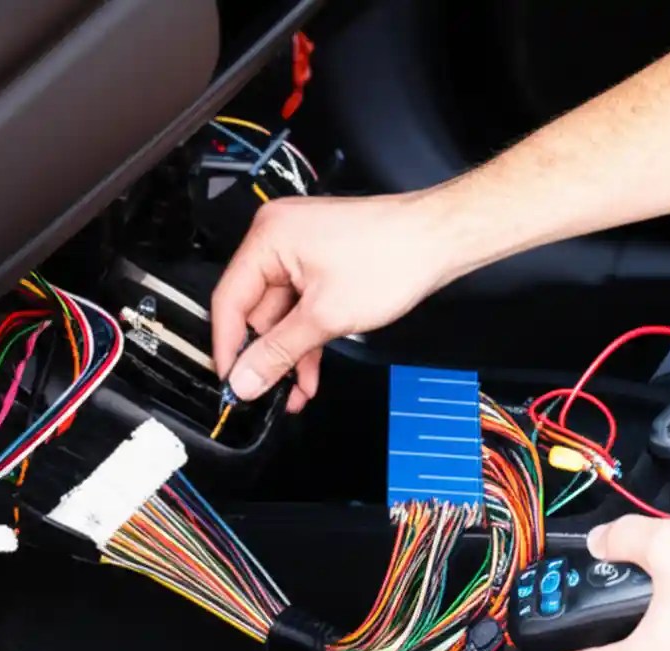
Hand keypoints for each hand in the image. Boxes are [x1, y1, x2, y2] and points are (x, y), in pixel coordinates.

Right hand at [211, 193, 458, 410]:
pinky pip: (302, 307)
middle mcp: (279, 240)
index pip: (229, 300)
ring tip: (293, 392)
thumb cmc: (393, 256)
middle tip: (264, 394)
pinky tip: (309, 372)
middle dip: (266, 356)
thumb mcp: (326, 316)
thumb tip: (245, 379)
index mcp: (268, 238)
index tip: (231, 382)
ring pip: (282, 315)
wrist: (440, 240)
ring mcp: (302, 253)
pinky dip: (305, 338)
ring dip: (289, 354)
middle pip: (255, 310)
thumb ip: (279, 351)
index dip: (228, 347)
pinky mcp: (323, 266)